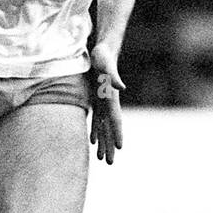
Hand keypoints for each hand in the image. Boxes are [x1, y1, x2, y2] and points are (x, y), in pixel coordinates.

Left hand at [89, 42, 125, 164]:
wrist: (102, 49)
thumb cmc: (103, 56)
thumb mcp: (105, 65)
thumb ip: (112, 76)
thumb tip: (120, 87)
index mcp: (111, 98)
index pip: (116, 119)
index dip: (117, 133)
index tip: (120, 148)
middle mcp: (109, 104)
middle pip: (110, 128)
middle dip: (110, 146)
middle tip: (110, 163)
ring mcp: (103, 103)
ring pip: (103, 127)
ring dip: (102, 143)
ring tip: (102, 159)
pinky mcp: (96, 100)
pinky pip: (96, 120)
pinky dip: (95, 131)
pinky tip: (92, 141)